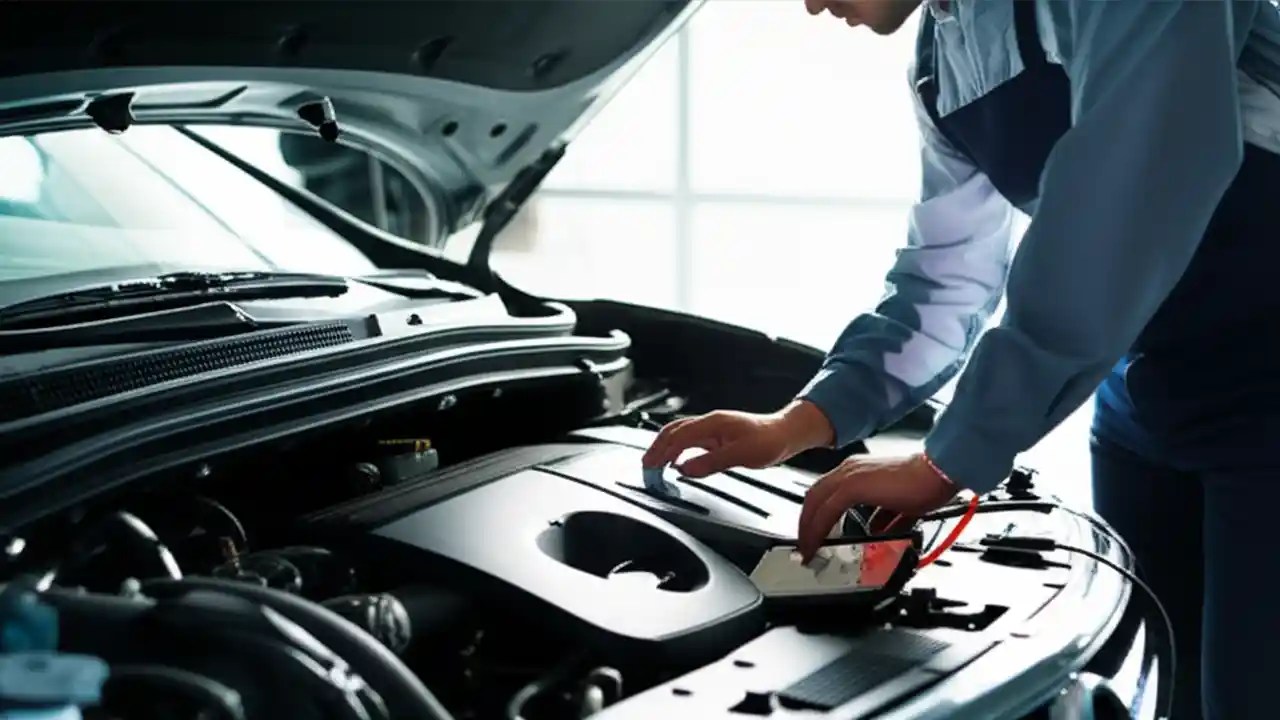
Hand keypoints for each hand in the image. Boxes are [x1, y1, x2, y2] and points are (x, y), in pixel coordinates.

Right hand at [641, 401, 834, 477]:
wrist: (786, 433)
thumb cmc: (769, 441)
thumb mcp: (742, 455)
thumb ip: (712, 462)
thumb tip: (685, 469)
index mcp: (712, 424)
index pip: (678, 436)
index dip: (662, 452)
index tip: (651, 466)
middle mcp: (709, 423)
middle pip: (673, 431)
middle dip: (656, 448)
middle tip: (645, 466)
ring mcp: (712, 429)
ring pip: (679, 434)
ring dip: (664, 448)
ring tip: (654, 464)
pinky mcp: (716, 436)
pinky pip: (689, 440)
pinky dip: (676, 450)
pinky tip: (676, 461)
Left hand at [796, 453, 957, 561]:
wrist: (937, 474)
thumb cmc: (925, 485)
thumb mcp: (899, 506)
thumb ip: (885, 518)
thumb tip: (879, 531)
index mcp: (858, 472)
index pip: (826, 493)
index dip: (817, 514)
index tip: (815, 533)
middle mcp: (849, 470)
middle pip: (814, 497)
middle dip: (806, 522)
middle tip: (804, 544)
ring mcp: (849, 476)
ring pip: (815, 503)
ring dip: (809, 528)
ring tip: (808, 548)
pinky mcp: (853, 485)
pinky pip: (826, 511)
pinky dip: (818, 529)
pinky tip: (817, 544)